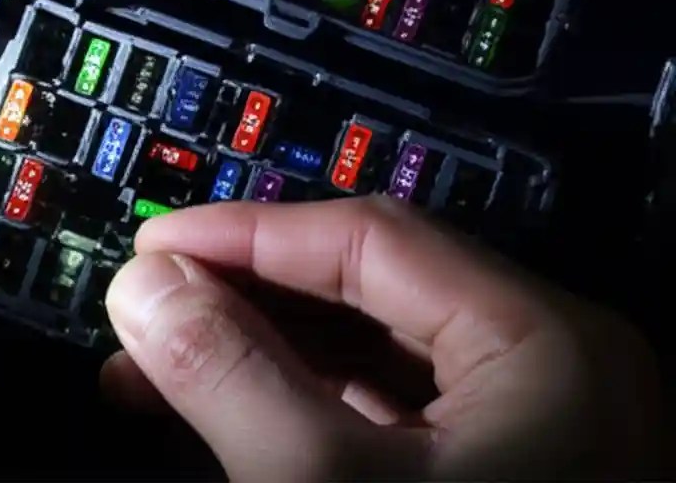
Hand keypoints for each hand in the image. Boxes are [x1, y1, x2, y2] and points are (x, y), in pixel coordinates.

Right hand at [101, 197, 667, 479]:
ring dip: (258, 353)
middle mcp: (551, 368)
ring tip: (151, 371)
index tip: (147, 245)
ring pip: (372, 356)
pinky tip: (223, 412)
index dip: (247, 234)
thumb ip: (228, 373)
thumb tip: (143, 285)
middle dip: (242, 299)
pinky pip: (386, 414)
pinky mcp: (500, 477)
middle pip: (371, 292)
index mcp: (544, 344)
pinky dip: (300, 404)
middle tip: (141, 313)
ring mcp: (531, 430)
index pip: (370, 241)